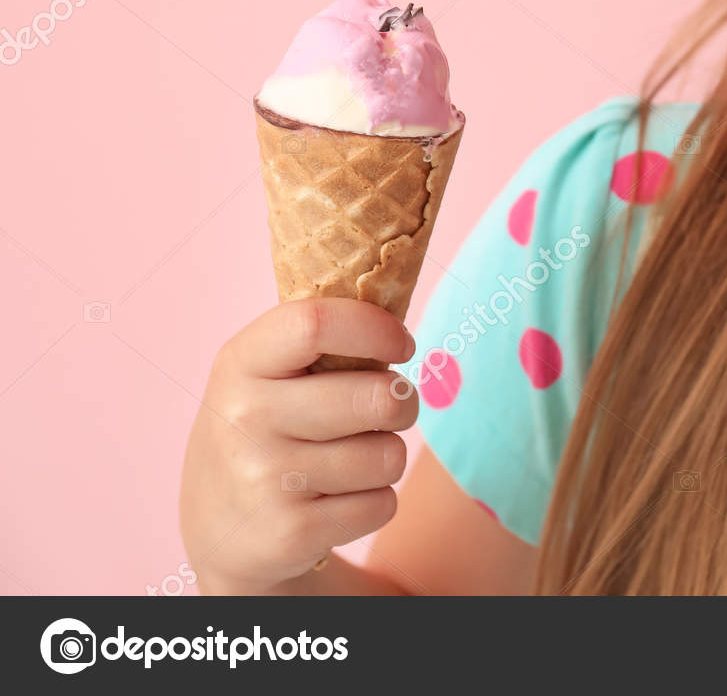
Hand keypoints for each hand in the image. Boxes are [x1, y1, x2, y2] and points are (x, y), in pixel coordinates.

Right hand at [178, 297, 418, 593]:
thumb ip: (321, 339)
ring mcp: (264, 479)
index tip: (401, 345)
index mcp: (240, 362)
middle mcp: (244, 418)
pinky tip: (335, 502)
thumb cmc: (267, 428)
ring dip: (386, 459)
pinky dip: (375, 503)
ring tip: (348, 461)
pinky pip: (382, 504)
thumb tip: (394, 297)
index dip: (377, 329)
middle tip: (387, 410)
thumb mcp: (267, 373)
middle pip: (378, 397)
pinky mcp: (289, 533)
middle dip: (403, 404)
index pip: (315, 322)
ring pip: (389, 455)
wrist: (220, 529)